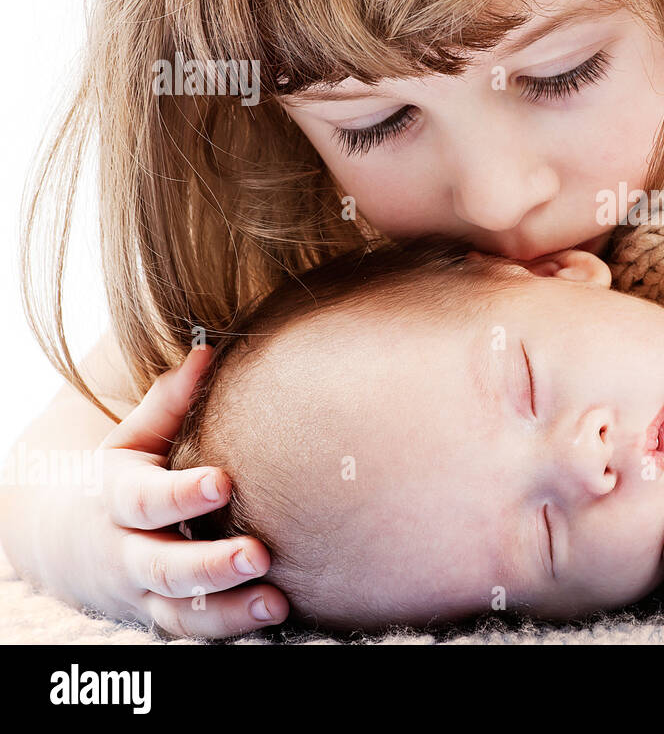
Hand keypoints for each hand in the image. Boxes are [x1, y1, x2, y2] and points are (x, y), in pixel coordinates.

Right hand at [54, 346, 288, 636]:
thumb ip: (170, 400)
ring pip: (180, 611)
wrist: (68, 540)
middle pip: (164, 566)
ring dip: (228, 610)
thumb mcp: (133, 436)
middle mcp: (126, 551)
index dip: (182, 495)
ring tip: (276, 601)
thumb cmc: (123, 472)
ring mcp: (143, 591)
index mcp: (116, 497)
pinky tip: (273, 614)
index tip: (224, 483)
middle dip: (211, 564)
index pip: (146, 500)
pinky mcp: (161, 617)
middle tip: (258, 555)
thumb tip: (207, 351)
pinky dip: (230, 628)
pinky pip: (193, 632)